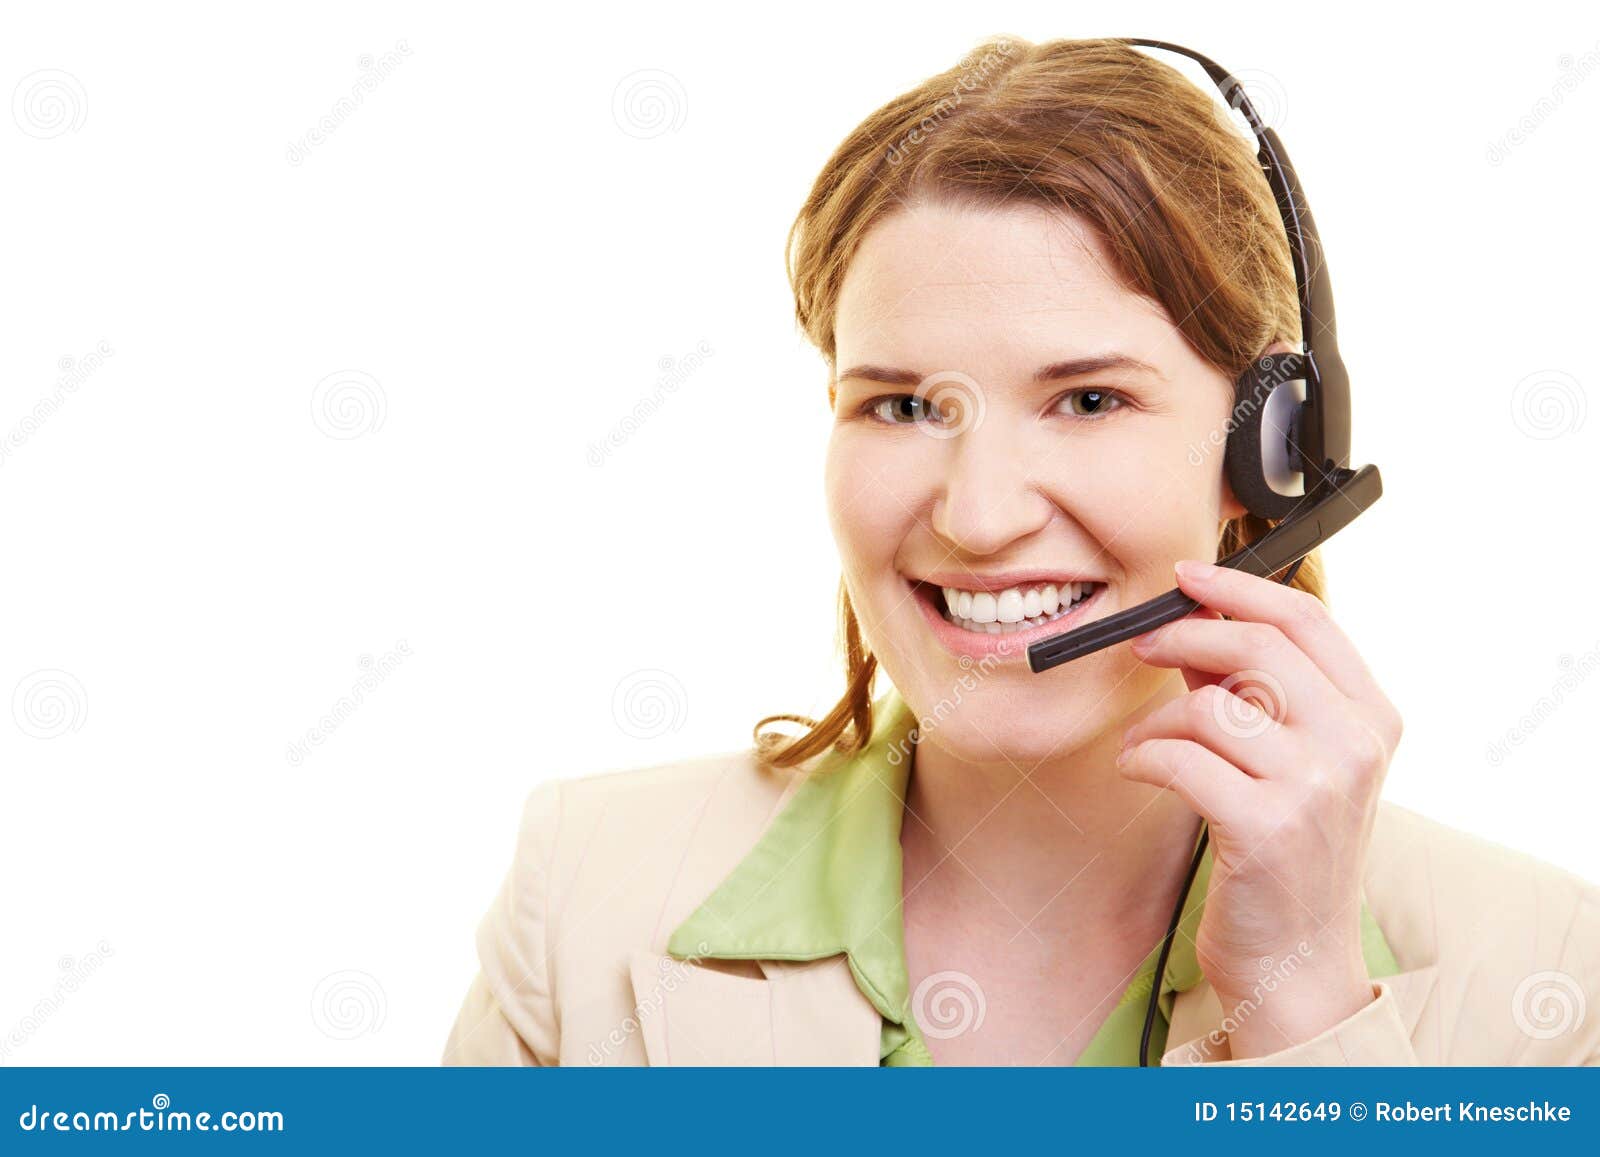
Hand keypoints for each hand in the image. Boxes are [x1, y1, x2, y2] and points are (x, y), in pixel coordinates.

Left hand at [1114, 559, 1403, 1058]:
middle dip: (1184, 634)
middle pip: (1258, 644)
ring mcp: (1315, 786)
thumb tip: (1192, 624)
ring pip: (1208, 705)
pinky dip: (1143, 757)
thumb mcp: (1292, 760)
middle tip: (1143, 647)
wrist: (1297, 960)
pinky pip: (1179, 758)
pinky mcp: (1266, 827)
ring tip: (1143, 744)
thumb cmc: (1287, 853)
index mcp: (1372, 716)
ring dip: (1156, 718)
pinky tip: (1140, 770)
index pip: (1308, 618)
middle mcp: (1354, 745)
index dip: (1239, 587)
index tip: (1185, 576)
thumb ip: (1254, 691)